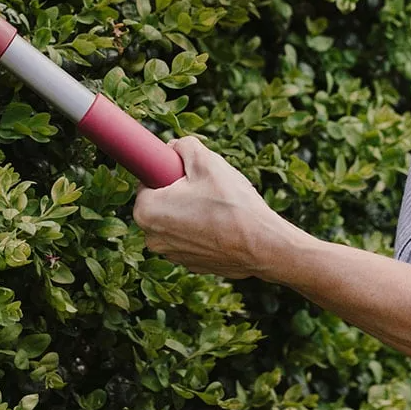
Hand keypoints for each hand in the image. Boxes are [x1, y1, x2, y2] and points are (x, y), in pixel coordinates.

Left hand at [133, 137, 288, 278]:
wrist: (263, 246)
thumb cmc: (232, 204)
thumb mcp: (206, 161)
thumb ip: (183, 146)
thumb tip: (174, 147)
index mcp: (147, 211)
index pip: (148, 180)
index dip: (168, 171)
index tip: (186, 172)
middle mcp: (152, 237)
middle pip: (161, 201)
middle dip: (179, 191)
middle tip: (205, 186)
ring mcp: (171, 254)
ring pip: (176, 219)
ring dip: (191, 210)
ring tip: (217, 206)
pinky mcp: (190, 264)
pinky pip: (190, 236)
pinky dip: (202, 228)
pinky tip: (222, 223)